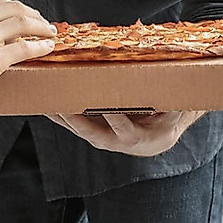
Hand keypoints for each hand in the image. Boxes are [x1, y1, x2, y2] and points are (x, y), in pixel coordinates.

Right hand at [0, 0, 56, 112]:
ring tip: (50, 34)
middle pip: (16, 9)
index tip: (29, 16)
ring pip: (24, 24)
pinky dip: (41, 46)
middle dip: (34, 16)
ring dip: (42, 28)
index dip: (19, 9)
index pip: (0, 2)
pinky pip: (25, 48)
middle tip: (44, 24)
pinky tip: (47, 48)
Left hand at [48, 110, 203, 157]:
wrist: (162, 136)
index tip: (106, 108)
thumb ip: (174, 101)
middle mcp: (120, 142)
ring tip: (46, 101)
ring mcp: (105, 138)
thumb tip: (176, 79)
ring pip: (80, 130)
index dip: (115, 120)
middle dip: (75, 118)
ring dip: (62, 116)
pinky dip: (62, 114)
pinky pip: (76, 125)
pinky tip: (49, 104)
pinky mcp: (95, 132)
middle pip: (94, 133)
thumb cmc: (171, 118)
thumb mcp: (176, 110)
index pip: (126, 131)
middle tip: (61, 104)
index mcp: (142, 138)